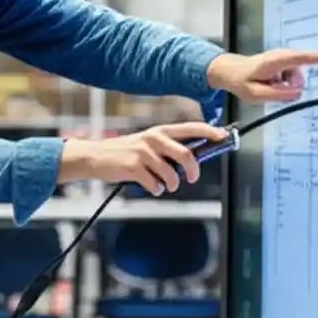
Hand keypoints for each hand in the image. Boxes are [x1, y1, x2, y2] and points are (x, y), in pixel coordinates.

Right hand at [59, 122, 228, 194]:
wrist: (94, 157)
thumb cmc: (123, 152)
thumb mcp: (146, 143)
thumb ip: (167, 148)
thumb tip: (193, 159)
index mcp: (159, 131)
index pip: (191, 128)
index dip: (210, 132)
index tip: (223, 137)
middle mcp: (153, 139)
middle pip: (186, 154)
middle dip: (193, 170)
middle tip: (191, 178)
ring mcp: (143, 153)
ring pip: (171, 173)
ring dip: (171, 184)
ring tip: (165, 185)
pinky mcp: (133, 167)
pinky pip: (154, 184)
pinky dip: (155, 189)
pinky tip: (150, 187)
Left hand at [206, 49, 317, 101]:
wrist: (233, 71)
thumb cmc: (242, 81)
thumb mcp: (254, 94)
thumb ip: (276, 95)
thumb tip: (298, 93)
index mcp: (273, 62)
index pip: (297, 59)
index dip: (314, 57)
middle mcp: (282, 56)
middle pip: (298, 77)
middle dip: (290, 88)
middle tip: (271, 89)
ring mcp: (285, 58)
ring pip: (296, 80)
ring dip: (286, 87)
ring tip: (268, 85)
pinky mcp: (287, 62)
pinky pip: (293, 78)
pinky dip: (285, 84)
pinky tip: (271, 83)